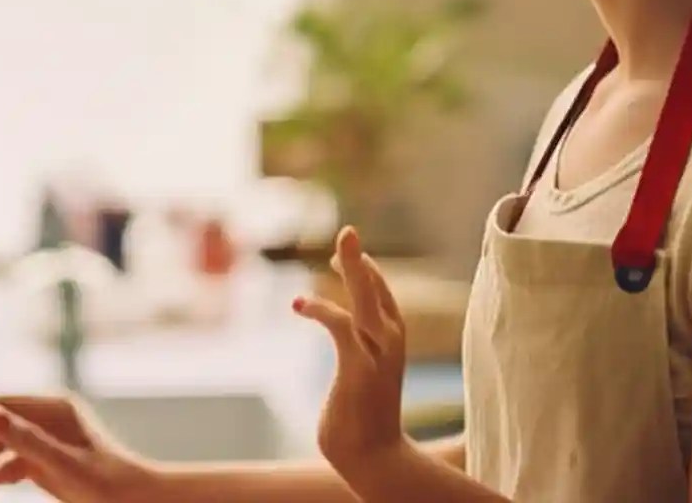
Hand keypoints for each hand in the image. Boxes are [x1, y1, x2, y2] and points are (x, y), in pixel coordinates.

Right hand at [0, 394, 158, 500]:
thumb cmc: (108, 484)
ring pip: (0, 447)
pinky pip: (10, 464)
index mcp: (56, 408)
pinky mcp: (46, 461)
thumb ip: (27, 441)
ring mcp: (47, 440)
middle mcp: (49, 419)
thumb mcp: (63, 465)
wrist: (138, 501)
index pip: (4, 404)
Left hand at [293, 226, 407, 478]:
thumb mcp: (359, 380)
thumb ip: (355, 359)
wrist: (374, 459)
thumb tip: (345, 353)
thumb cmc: (362, 424)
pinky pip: (341, 326)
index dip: (366, 273)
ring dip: (352, 269)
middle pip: (378, 289)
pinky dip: (321, 310)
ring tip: (337, 248)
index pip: (382, 297)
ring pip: (366, 300)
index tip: (344, 256)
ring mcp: (378, 354)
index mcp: (392, 343)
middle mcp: (390, 343)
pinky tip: (299, 304)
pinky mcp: (359, 367)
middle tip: (347, 232)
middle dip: (360, 259)